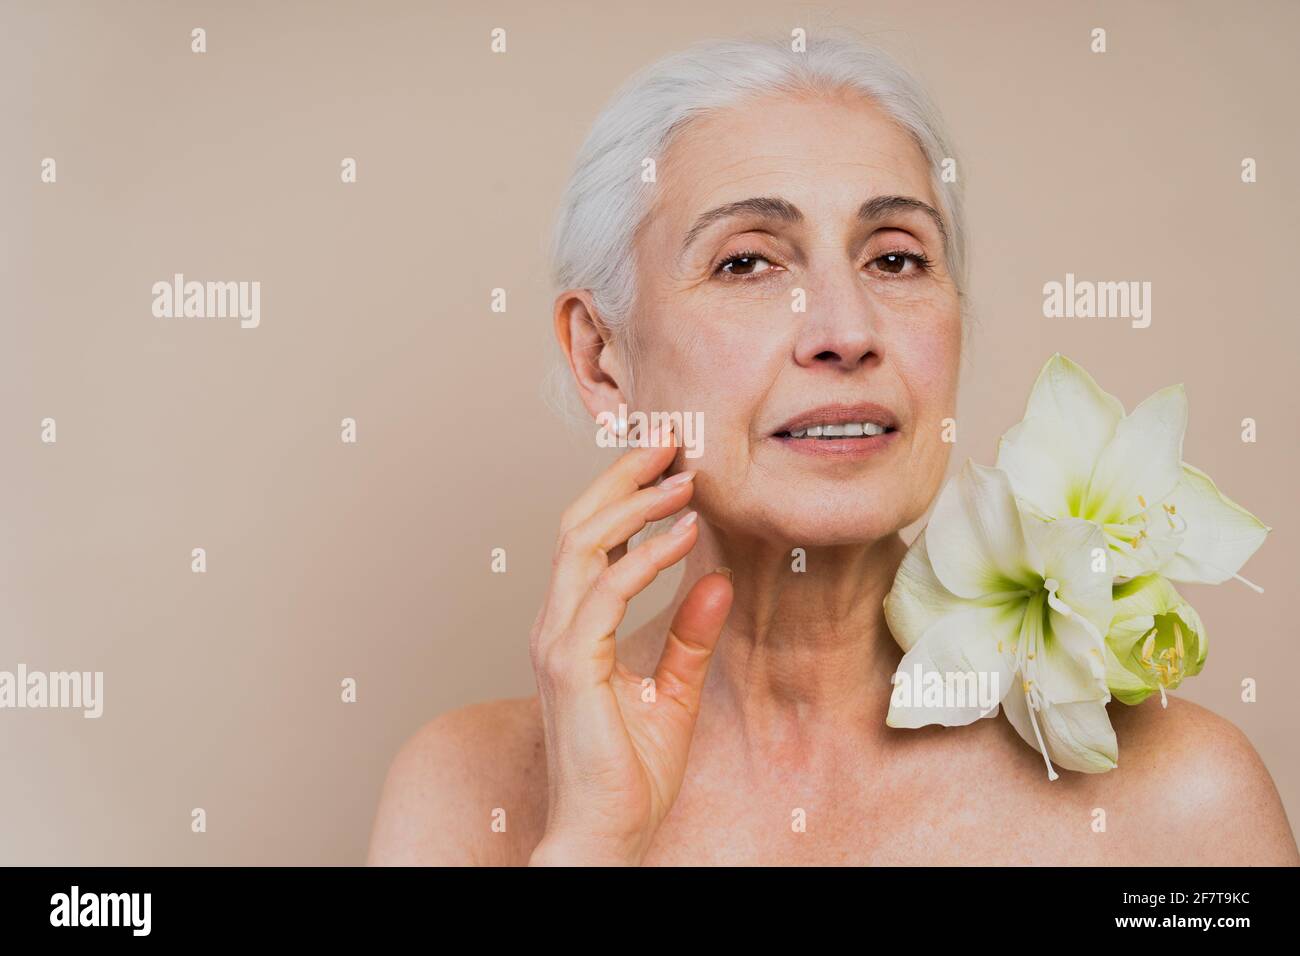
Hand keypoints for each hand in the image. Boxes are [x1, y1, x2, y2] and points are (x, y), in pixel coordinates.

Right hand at [527, 428, 732, 865]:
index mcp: (573, 626)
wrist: (606, 834)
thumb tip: (717, 581)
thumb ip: (689, 634)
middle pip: (577, 523)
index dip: (624, 492)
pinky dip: (645, 556)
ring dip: (635, 503)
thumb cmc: (630, 772)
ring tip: (684, 479)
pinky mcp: (572, 664)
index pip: (589, 538)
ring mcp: (557, 642)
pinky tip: (685, 538)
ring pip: (582, 543)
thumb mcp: (674, 690)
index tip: (670, 462)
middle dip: (623, 476)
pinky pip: (605, 591)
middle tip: (670, 440)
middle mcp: (555, 625)